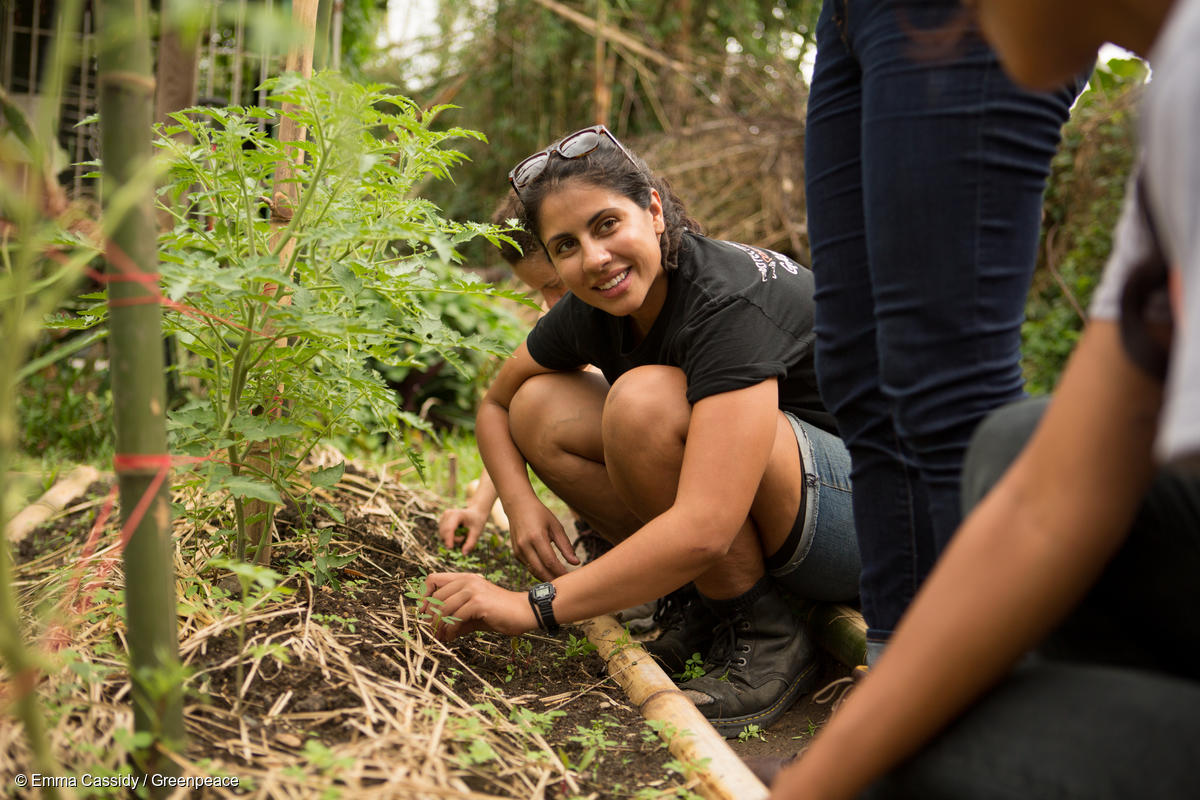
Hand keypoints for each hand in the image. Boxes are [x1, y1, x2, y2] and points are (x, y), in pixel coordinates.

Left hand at [421, 572, 537, 641]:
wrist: (525, 611)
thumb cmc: (501, 612)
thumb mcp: (474, 613)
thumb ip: (456, 617)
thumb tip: (438, 630)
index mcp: (465, 578)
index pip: (433, 579)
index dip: (424, 595)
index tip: (423, 612)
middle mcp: (467, 580)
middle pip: (435, 597)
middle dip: (430, 617)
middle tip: (431, 632)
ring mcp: (473, 590)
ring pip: (443, 608)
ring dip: (438, 626)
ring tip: (439, 637)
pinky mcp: (479, 602)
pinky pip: (455, 618)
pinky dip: (449, 631)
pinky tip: (451, 637)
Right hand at [438, 506, 488, 553]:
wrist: (475, 513)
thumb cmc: (476, 522)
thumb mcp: (476, 533)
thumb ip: (470, 543)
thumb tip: (464, 554)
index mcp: (457, 514)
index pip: (449, 528)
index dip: (448, 539)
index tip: (450, 548)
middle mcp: (447, 514)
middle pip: (445, 533)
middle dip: (454, 540)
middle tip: (464, 537)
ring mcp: (443, 517)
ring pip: (442, 535)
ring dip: (452, 539)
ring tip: (462, 533)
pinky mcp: (441, 522)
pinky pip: (443, 534)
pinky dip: (449, 537)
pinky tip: (457, 532)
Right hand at [506, 499, 578, 580]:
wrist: (518, 506)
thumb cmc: (540, 514)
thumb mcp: (556, 526)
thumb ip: (566, 546)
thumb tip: (576, 563)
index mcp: (536, 537)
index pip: (550, 561)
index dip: (561, 572)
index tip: (571, 577)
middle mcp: (525, 545)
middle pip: (540, 570)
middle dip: (553, 579)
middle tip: (566, 585)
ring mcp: (518, 550)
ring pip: (533, 571)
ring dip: (546, 578)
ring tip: (559, 581)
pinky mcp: (516, 553)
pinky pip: (528, 566)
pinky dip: (539, 571)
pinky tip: (549, 572)